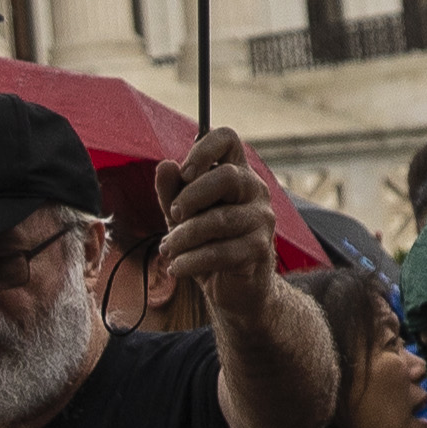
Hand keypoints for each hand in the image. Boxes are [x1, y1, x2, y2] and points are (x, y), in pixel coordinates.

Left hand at [156, 127, 288, 325]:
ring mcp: (261, 220)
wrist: (233, 288)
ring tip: (167, 249)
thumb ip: (171, 191)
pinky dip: (191, 261)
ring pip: (219, 220)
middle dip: (192, 196)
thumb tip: (165, 165)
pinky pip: (220, 252)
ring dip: (184, 236)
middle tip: (173, 214)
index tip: (184, 172)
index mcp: (236, 173)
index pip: (227, 139)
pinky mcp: (258, 250)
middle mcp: (255, 191)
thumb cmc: (207, 242)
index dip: (204, 148)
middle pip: (228, 176)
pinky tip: (178, 267)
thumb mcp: (181, 215)